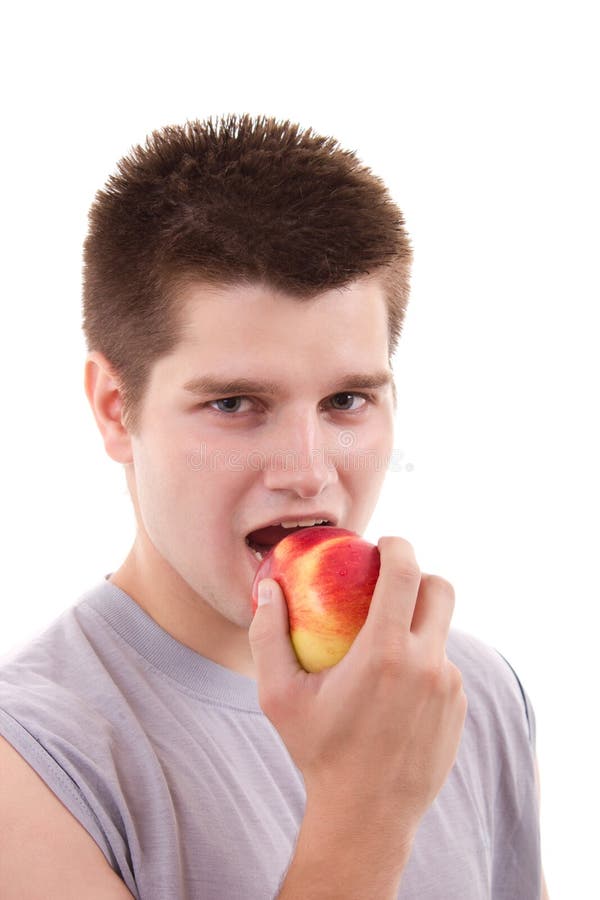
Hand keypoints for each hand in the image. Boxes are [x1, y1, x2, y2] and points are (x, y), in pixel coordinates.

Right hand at [248, 536, 467, 843]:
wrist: (367, 817)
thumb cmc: (317, 753)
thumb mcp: (279, 696)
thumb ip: (268, 636)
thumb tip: (268, 589)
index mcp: (387, 652)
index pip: (406, 573)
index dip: (398, 546)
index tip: (384, 545)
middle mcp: (427, 664)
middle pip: (441, 590)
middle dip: (420, 573)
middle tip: (391, 582)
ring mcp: (448, 688)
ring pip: (441, 632)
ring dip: (417, 624)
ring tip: (382, 647)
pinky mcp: (458, 708)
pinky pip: (443, 667)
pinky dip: (422, 662)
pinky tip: (393, 691)